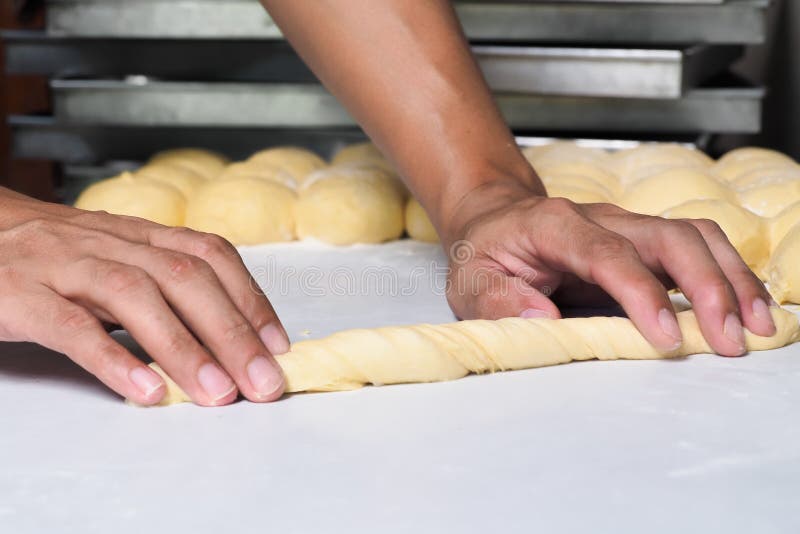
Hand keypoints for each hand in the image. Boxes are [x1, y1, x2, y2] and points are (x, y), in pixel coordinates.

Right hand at [0, 191, 287, 405]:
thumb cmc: (51, 255)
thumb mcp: (115, 258)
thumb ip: (162, 286)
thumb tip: (226, 334)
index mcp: (138, 234)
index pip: (209, 254)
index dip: (249, 298)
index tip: (276, 346)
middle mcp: (108, 242)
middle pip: (184, 277)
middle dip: (232, 332)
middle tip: (261, 383)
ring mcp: (63, 264)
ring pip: (135, 296)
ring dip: (184, 347)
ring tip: (217, 393)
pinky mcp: (19, 294)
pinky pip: (70, 326)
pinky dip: (113, 360)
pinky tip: (146, 391)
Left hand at [442, 179, 776, 356]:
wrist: (494, 217)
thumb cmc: (484, 251)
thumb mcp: (467, 279)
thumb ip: (496, 298)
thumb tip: (539, 319)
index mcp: (553, 226)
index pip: (605, 253)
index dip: (641, 291)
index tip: (666, 336)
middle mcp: (599, 219)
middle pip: (667, 237)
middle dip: (707, 286)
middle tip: (731, 339)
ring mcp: (626, 226)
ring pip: (693, 237)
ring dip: (730, 279)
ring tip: (757, 326)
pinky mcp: (642, 242)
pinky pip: (695, 248)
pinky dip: (726, 274)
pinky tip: (746, 306)